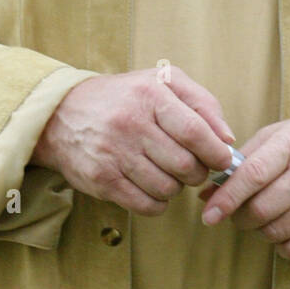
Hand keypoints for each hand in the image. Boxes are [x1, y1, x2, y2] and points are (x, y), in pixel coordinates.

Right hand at [30, 65, 235, 214]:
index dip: (215, 152)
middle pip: (185, 165)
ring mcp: (114, 153)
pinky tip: (152, 186)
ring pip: (168, 188)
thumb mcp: (162, 83)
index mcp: (149, 95)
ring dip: (176, 186)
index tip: (222, 159)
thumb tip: (227, 139)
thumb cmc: (124, 98)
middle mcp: (130, 123)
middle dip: (197, 172)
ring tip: (167, 171)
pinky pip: (147, 205)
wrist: (62, 114)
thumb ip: (202, 103)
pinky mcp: (102, 180)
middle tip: (192, 166)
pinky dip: (158, 202)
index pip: (194, 131)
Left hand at [198, 113, 289, 260]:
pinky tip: (284, 232)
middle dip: (241, 217)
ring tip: (264, 219)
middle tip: (239, 214)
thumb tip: (209, 192)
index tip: (209, 214)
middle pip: (262, 209)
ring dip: (261, 231)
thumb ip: (245, 160)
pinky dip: (282, 246)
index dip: (227, 198)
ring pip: (277, 231)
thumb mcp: (281, 134)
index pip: (252, 174)